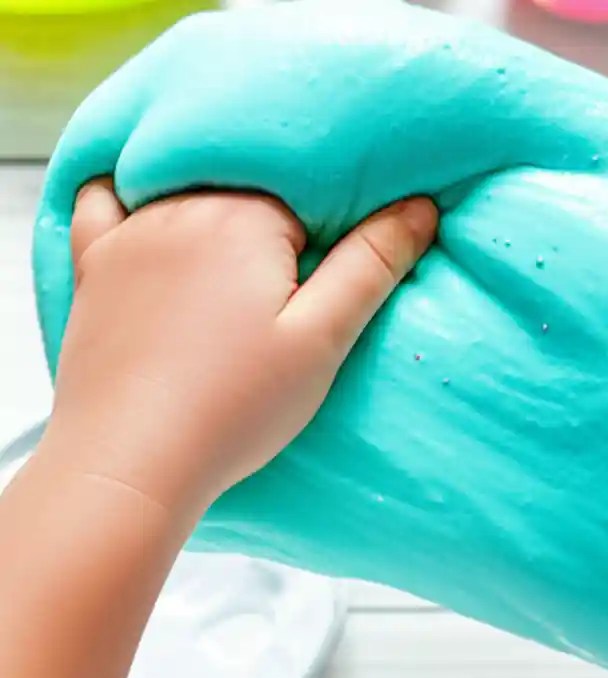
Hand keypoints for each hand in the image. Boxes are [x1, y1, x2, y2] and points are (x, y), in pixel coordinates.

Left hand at [40, 181, 437, 512]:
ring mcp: (130, 234)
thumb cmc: (235, 406)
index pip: (307, 195)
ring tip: (233, 273)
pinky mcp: (93, 265)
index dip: (325, 238)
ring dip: (216, 214)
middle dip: (274, 226)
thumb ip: (372, 265)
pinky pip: (102, 201)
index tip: (322, 284)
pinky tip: (142, 216)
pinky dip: (123, 196)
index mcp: (248, 217)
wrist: (130, 461)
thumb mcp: (324, 338)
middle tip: (282, 294)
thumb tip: (420, 204)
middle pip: (250, 191)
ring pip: (188, 192)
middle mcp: (185, 208)